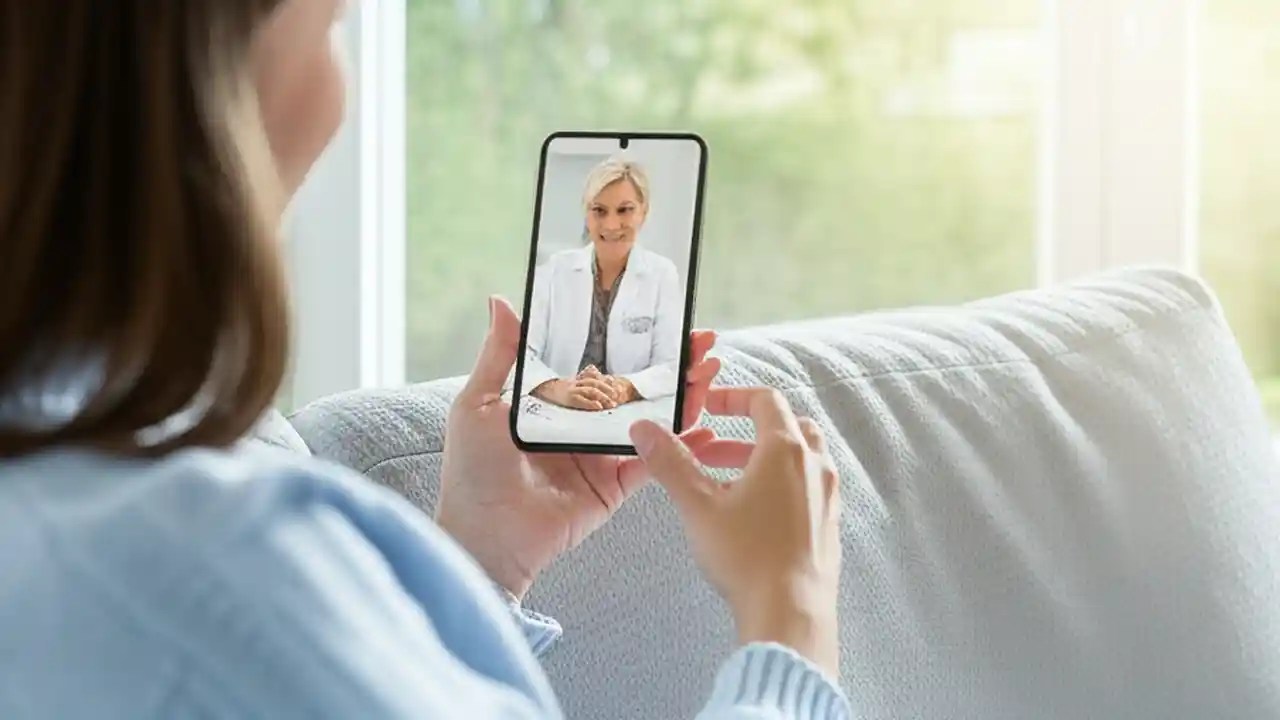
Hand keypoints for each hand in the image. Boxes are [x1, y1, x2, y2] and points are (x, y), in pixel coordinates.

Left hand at [435, 296, 721, 599]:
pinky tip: (705, 426)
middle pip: (637, 389)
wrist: (484, 534)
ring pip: (653, 421)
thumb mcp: (480, 402)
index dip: (636, 344)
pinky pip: (654, 462)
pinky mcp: (614, 486)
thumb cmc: (472, 469)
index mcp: (555, 402)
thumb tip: (501, 300)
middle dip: (673, 365)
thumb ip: (500, 354)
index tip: (667, 320)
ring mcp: (602, 455)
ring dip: (685, 397)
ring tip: (711, 372)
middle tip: (704, 342)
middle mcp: (583, 425)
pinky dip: (682, 446)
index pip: (605, 364)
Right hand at [533, 374, 618, 410]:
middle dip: (607, 389)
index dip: (606, 381)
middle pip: (595, 383)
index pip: (595, 377)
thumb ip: (586, 379)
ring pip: (591, 390)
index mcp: (580, 377)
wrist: (545, 390)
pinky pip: (581, 400)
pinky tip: (598, 407)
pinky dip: (591, 403)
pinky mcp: (569, 398)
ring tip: (611, 404)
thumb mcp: (574, 381)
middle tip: (617, 396)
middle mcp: (577, 381)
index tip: (616, 386)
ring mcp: (573, 389)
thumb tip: (597, 374)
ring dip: (603, 397)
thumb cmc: (562, 389)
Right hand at [629, 388, 841, 676]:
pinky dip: (779, 485)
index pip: (766, 400)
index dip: (733, 397)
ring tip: (723, 484)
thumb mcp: (698, 505)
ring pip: (798, 459)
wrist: (791, 612)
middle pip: (787, 427)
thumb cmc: (747, 556)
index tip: (708, 408)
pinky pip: (806, 488)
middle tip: (710, 451)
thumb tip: (644, 429)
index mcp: (786, 449)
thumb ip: (670, 463)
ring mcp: (827, 495)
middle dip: (746, 432)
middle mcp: (815, 465)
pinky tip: (751, 515)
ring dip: (761, 460)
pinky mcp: (828, 524)